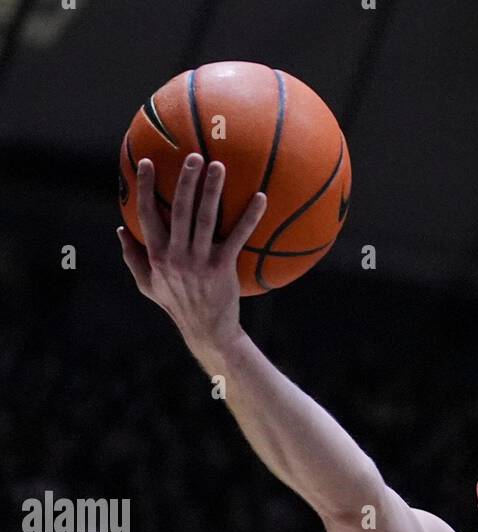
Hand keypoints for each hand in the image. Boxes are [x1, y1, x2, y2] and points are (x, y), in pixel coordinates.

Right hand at [117, 154, 266, 357]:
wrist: (207, 331)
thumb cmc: (177, 305)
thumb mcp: (148, 285)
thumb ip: (133, 257)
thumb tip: (119, 230)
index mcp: (157, 255)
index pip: (147, 214)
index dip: (146, 187)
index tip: (148, 162)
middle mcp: (176, 255)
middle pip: (179, 210)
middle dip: (185, 180)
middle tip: (194, 155)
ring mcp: (200, 261)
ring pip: (205, 219)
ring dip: (212, 190)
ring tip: (219, 166)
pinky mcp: (222, 268)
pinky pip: (237, 237)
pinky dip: (250, 217)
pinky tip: (260, 198)